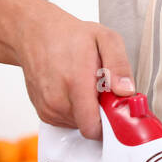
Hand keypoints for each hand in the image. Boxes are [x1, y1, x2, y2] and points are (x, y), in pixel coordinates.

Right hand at [13, 0, 136, 138]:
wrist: (35, 34)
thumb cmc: (69, 36)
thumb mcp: (105, 38)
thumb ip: (119, 65)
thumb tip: (126, 90)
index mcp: (75, 82)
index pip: (94, 127)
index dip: (111, 122)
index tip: (117, 108)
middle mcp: (58, 100)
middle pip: (90, 127)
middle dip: (101, 113)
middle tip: (102, 90)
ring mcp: (48, 108)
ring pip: (80, 125)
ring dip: (88, 111)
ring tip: (85, 86)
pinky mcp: (44, 113)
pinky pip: (68, 121)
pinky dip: (75, 110)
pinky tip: (73, 90)